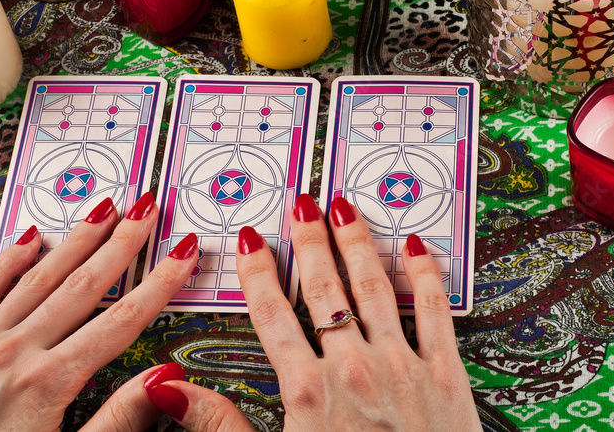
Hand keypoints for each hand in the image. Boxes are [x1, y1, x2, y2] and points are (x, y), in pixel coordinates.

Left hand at [0, 192, 197, 431]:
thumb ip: (116, 420)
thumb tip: (161, 382)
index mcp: (48, 382)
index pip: (121, 321)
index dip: (158, 283)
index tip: (182, 254)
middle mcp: (15, 352)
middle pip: (82, 285)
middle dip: (121, 243)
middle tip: (146, 209)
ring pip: (36, 277)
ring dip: (74, 240)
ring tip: (102, 208)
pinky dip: (7, 261)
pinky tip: (27, 238)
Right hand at [143, 194, 481, 430]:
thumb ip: (217, 425)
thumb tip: (166, 389)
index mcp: (306, 393)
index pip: (272, 315)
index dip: (258, 272)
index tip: (250, 239)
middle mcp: (352, 370)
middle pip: (324, 290)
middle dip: (311, 241)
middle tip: (303, 203)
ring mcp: (402, 368)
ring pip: (375, 290)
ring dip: (358, 245)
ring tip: (346, 208)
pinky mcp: (447, 378)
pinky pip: (435, 314)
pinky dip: (426, 277)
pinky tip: (415, 249)